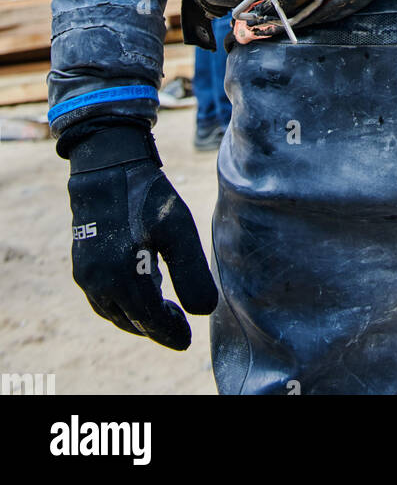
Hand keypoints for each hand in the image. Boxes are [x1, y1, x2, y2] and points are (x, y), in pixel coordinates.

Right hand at [67, 124, 217, 349]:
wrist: (108, 168)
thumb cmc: (147, 196)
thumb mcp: (178, 229)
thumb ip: (191, 273)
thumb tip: (202, 312)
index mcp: (122, 277)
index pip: (150, 320)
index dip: (170, 334)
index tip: (187, 341)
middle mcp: (98, 283)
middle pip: (131, 320)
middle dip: (156, 327)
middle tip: (179, 325)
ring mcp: (86, 275)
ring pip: (114, 312)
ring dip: (139, 318)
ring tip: (164, 311)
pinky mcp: (81, 265)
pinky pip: (102, 298)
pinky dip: (123, 305)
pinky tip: (140, 293)